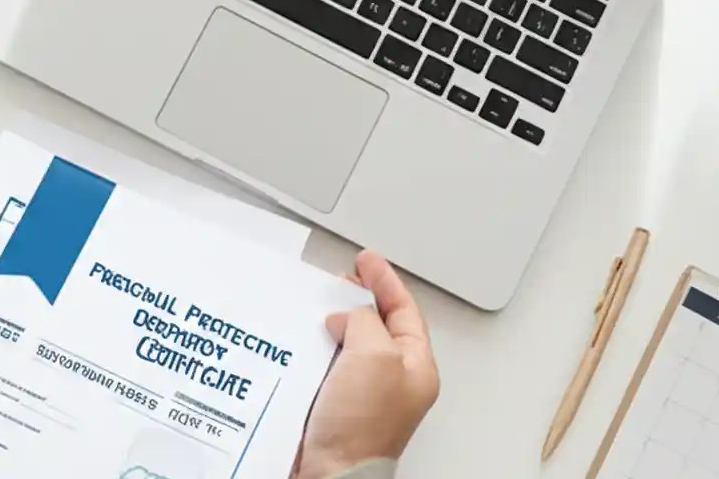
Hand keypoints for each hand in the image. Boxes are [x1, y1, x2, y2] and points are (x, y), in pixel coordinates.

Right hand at [294, 251, 439, 478]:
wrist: (330, 472)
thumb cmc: (361, 425)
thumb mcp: (375, 353)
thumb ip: (365, 321)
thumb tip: (347, 316)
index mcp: (415, 366)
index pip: (405, 310)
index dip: (384, 280)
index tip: (366, 260)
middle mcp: (391, 379)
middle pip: (378, 325)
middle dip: (358, 298)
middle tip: (341, 279)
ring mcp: (362, 392)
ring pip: (350, 342)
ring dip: (333, 321)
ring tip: (317, 304)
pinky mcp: (334, 403)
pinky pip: (326, 363)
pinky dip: (316, 345)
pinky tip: (302, 338)